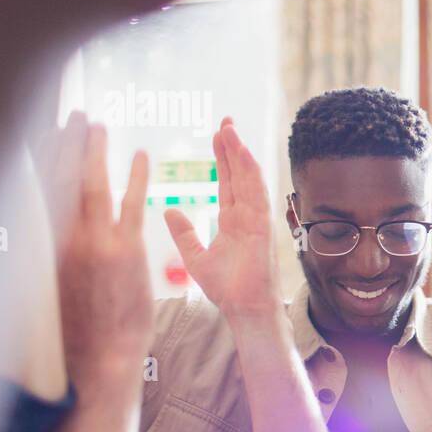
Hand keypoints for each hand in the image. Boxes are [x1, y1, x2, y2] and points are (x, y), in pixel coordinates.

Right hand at [45, 113, 152, 391]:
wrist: (102, 355)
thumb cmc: (83, 324)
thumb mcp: (60, 283)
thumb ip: (61, 250)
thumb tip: (58, 229)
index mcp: (49, 247)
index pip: (44, 193)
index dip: (46, 160)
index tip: (49, 135)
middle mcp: (66, 241)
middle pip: (59, 181)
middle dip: (63, 145)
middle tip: (70, 116)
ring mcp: (96, 244)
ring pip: (89, 187)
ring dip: (91, 153)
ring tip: (94, 125)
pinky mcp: (126, 251)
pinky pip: (132, 206)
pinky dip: (136, 178)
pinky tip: (142, 156)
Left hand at [165, 119, 281, 321]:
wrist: (244, 310)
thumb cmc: (227, 289)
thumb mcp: (195, 257)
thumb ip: (184, 233)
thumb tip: (170, 210)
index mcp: (231, 221)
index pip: (226, 182)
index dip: (222, 158)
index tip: (217, 135)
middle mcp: (245, 216)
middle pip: (238, 174)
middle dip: (231, 147)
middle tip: (225, 121)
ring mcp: (256, 219)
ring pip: (247, 178)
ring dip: (239, 152)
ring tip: (228, 128)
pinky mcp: (261, 226)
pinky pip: (256, 193)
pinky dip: (250, 172)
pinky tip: (243, 153)